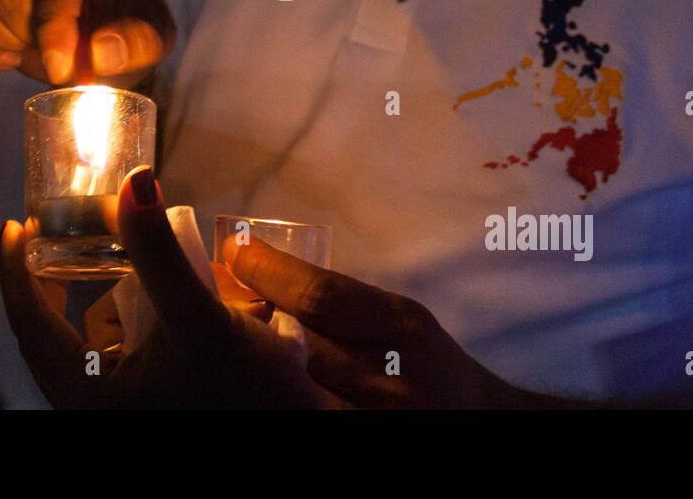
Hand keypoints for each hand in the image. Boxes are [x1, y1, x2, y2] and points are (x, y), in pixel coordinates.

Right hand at [0, 0, 173, 85]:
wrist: (108, 36)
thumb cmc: (132, 27)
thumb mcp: (158, 37)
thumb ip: (141, 42)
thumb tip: (101, 51)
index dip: (54, 27)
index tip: (62, 70)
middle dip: (31, 37)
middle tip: (62, 61)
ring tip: (33, 53)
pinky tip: (7, 59)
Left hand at [0, 168, 345, 407]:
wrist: (300, 435)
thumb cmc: (246, 395)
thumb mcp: (201, 317)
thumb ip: (161, 253)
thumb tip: (133, 182)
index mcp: (87, 397)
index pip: (28, 325)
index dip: (14, 272)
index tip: (14, 225)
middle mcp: (93, 407)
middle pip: (58, 330)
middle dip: (70, 278)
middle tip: (73, 231)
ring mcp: (122, 407)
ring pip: (98, 338)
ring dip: (118, 298)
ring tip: (149, 268)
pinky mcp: (149, 402)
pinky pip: (127, 351)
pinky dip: (141, 318)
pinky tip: (175, 302)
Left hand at [221, 237, 512, 408]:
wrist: (476, 425)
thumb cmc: (430, 363)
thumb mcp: (402, 320)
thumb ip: (345, 304)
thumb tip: (265, 276)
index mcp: (404, 330)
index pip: (324, 297)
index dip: (272, 272)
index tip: (237, 250)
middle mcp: (388, 382)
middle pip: (297, 346)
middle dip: (251, 319)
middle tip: (215, 296)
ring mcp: (364, 420)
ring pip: (290, 389)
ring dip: (252, 363)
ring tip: (224, 341)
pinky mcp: (348, 441)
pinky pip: (298, 414)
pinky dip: (272, 398)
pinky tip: (252, 383)